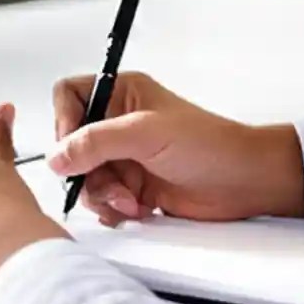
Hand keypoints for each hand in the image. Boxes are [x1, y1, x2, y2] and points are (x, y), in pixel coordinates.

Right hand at [49, 72, 303, 224]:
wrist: (246, 182)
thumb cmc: (210, 145)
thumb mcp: (147, 134)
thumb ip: (97, 141)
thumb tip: (57, 157)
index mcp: (121, 94)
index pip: (70, 97)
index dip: (64, 121)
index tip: (72, 148)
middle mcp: (118, 123)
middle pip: (71, 145)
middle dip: (86, 170)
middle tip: (108, 182)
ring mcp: (124, 156)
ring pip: (84, 176)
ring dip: (103, 194)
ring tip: (130, 200)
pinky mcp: (132, 186)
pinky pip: (102, 199)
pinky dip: (114, 209)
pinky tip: (138, 210)